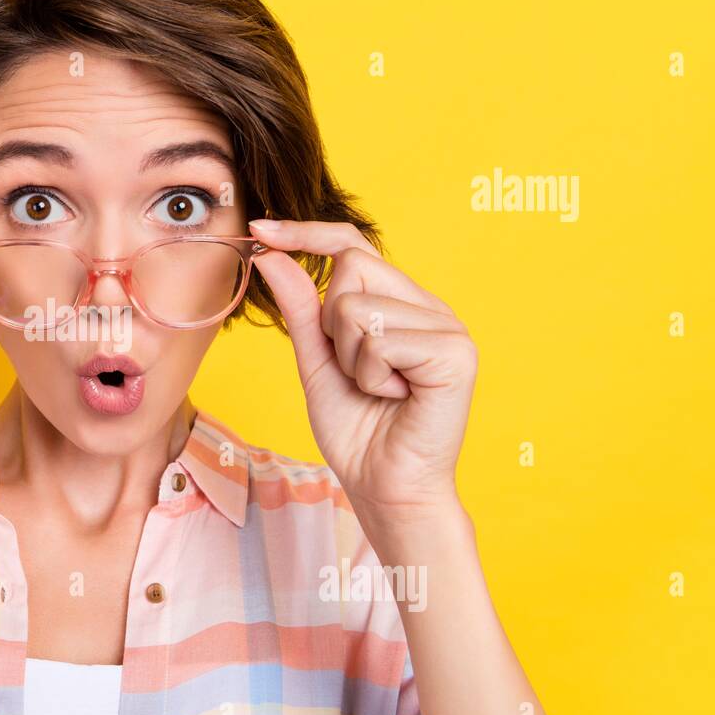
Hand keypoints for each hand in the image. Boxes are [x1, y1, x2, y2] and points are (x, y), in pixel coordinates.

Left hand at [248, 219, 476, 533]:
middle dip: (331, 324)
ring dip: (351, 358)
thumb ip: (300, 309)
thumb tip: (272, 253)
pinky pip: (381, 339)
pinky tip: (396, 398)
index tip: (258, 228)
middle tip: (356, 371)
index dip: (306, 233)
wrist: (385, 486)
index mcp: (400, 305)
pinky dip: (372, 375)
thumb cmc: (357, 430)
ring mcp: (447, 326)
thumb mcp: (316, 361)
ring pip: (359, 306)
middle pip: (352, 267)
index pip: (353, 247)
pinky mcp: (455, 352)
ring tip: (379, 390)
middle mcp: (428, 307)